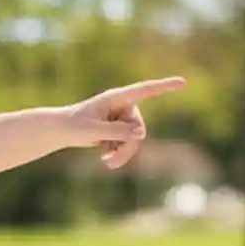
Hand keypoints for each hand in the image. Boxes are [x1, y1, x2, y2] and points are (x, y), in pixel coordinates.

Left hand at [62, 76, 186, 169]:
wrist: (62, 131)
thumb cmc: (74, 125)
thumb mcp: (94, 130)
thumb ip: (117, 131)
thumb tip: (141, 133)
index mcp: (116, 97)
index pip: (144, 90)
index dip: (164, 87)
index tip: (182, 83)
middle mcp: (122, 106)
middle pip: (138, 128)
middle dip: (127, 146)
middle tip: (111, 162)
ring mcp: (122, 117)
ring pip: (134, 139)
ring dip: (123, 153)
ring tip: (107, 163)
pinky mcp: (119, 129)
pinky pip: (128, 144)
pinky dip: (118, 153)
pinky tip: (105, 158)